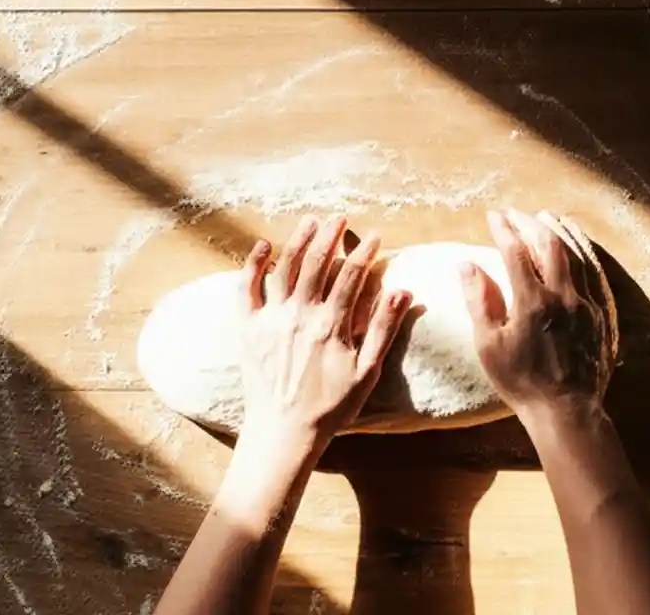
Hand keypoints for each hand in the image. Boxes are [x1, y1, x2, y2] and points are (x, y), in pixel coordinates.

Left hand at [237, 214, 410, 452]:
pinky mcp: (248, 328)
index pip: (352, 275)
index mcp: (331, 325)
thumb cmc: (330, 406)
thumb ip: (383, 328)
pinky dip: (253, 264)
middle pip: (317, 262)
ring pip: (285, 267)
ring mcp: (271, 319)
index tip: (374, 237)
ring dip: (298, 239)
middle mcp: (300, 315)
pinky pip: (247, 288)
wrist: (283, 432)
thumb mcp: (366, 371)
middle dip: (331, 234)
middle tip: (340, 217)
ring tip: (310, 220)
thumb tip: (402, 291)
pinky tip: (263, 246)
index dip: (364, 252)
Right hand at [459, 209, 616, 424]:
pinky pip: (589, 274)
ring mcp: (584, 304)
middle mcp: (562, 295)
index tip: (493, 215)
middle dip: (530, 223)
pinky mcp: (598, 316)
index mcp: (532, 301)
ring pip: (574, 255)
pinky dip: (578, 254)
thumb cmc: (521, 381)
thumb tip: (467, 265)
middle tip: (515, 213)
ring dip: (557, 232)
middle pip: (549, 244)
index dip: (504, 229)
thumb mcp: (488, 345)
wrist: (566, 411)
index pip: (515, 252)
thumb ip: (479, 300)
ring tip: (545, 217)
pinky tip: (573, 249)